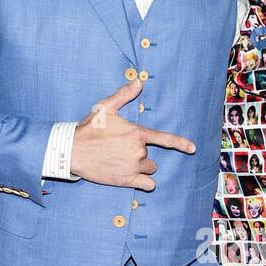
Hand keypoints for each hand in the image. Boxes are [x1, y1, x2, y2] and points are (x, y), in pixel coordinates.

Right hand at [70, 79, 196, 187]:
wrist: (73, 151)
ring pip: (149, 167)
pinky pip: (148, 184)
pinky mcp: (127, 180)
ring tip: (121, 160)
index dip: (181, 144)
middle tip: (119, 148)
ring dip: (141, 166)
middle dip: (139, 152)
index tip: (192, 148)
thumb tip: (139, 81)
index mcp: (137, 133)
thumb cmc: (89, 129)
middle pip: (150, 154)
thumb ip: (124, 95)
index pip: (165, 139)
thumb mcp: (105, 108)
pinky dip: (144, 181)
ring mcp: (133, 167)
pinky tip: (132, 176)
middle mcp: (138, 151)